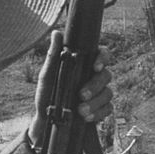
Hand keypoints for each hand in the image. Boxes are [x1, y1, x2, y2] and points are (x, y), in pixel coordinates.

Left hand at [28, 31, 112, 148]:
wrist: (46, 120)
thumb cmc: (46, 93)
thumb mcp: (47, 75)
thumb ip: (53, 55)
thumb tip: (56, 33)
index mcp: (84, 65)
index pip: (102, 54)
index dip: (103, 58)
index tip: (95, 66)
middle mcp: (94, 77)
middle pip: (106, 75)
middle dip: (95, 86)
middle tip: (81, 95)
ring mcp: (99, 94)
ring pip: (108, 93)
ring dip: (95, 102)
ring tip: (80, 111)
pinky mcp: (101, 109)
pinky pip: (108, 109)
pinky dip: (98, 113)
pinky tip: (86, 117)